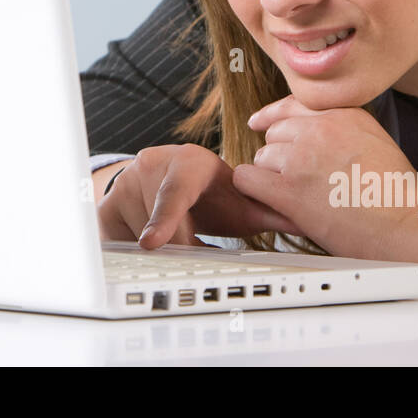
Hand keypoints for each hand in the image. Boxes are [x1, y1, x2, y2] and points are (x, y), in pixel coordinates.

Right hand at [96, 143, 299, 248]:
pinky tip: (156, 242)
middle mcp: (150, 167)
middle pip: (160, 227)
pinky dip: (142, 255)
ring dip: (165, 253)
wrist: (170, 176)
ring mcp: (124, 186)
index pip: (175, 191)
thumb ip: (272, 212)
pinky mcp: (106, 209)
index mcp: (188, 162)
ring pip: (141, 240)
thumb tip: (311, 221)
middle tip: (194, 251)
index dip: (165, 219)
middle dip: (180, 247)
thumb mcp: (239, 201)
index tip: (153, 244)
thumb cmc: (213, 193)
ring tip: (179, 238)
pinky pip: (123, 245)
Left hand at [234, 95, 417, 259]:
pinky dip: (253, 190)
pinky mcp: (289, 190)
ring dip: (272, 176)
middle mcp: (318, 128)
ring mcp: (301, 158)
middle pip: (274, 134)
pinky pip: (248, 179)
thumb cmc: (396, 192)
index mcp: (341, 113)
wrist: (408, 224)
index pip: (292, 104)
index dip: (273, 117)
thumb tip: (310, 129)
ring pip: (261, 157)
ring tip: (298, 196)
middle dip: (280, 155)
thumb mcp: (374, 139)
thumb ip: (341, 127)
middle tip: (299, 179)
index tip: (259, 122)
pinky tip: (268, 201)